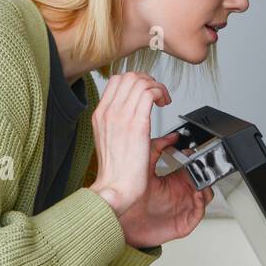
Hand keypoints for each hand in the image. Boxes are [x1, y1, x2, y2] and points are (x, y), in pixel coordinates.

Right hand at [88, 71, 172, 216]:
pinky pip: (149, 92)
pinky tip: (164, 103)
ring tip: (163, 99)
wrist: (115, 188)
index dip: (136, 81)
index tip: (146, 92)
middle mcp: (109, 112)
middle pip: (129, 77)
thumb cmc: (117, 173)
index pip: (116, 81)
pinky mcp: (136, 123)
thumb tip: (138, 117)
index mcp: (101, 115)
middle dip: (148, 80)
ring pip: (141, 81)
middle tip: (157, 94)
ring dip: (157, 86)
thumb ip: (122, 126)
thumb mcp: (112, 143)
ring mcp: (121, 116)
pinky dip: (161, 92)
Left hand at [116, 131, 214, 248]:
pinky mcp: (183, 223)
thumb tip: (171, 136)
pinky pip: (199, 213)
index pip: (193, 168)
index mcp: (174, 180)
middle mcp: (180, 194)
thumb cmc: (129, 200)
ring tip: (199, 179)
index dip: (196, 159)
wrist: (120, 222)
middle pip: (202, 180)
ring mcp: (183, 208)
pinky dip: (201, 202)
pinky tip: (197, 193)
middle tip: (202, 164)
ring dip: (206, 186)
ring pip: (205, 195)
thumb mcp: (143, 167)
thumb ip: (156, 148)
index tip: (195, 152)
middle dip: (205, 172)